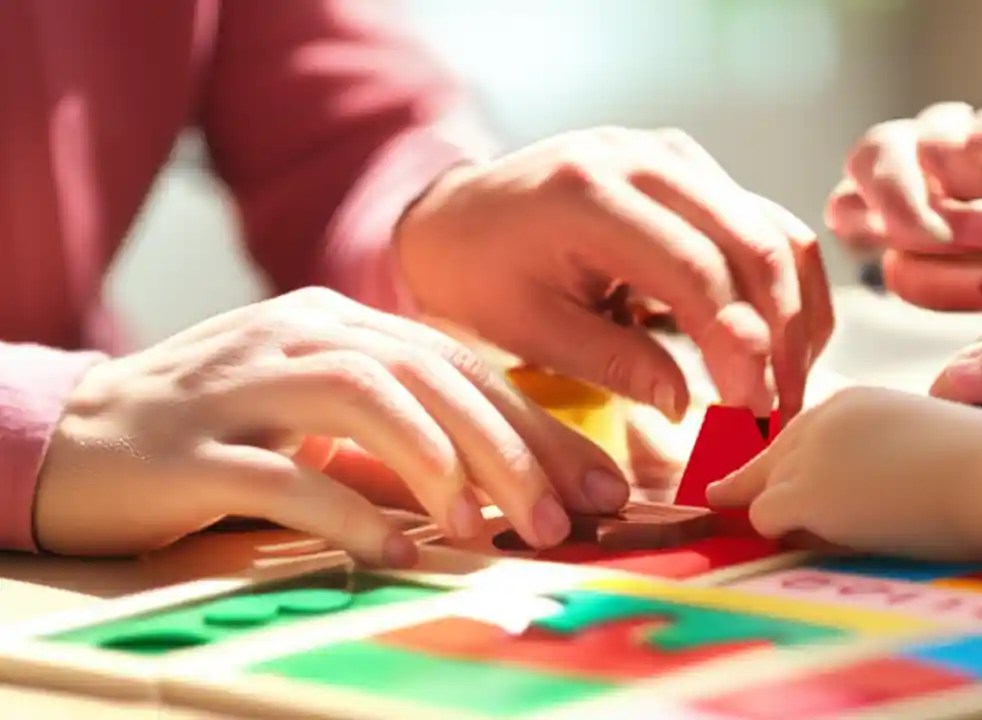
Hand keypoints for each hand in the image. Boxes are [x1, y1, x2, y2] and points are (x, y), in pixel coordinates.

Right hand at [35, 288, 627, 563]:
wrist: (81, 435)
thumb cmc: (224, 431)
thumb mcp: (324, 417)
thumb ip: (405, 437)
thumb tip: (512, 487)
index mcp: (341, 321)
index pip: (462, 367)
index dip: (539, 427)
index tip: (601, 484)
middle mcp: (299, 331)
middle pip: (428, 375)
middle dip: (509, 449)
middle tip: (564, 518)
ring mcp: (243, 380)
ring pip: (366, 399)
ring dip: (439, 464)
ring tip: (485, 530)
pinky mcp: (194, 444)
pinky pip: (284, 474)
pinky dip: (349, 510)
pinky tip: (395, 550)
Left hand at [396, 127, 834, 423]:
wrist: (454, 214)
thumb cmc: (478, 276)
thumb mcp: (531, 331)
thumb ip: (615, 364)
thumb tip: (690, 405)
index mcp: (592, 193)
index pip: (697, 271)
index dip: (738, 346)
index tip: (752, 412)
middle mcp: (645, 160)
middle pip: (753, 243)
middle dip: (783, 335)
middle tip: (783, 409)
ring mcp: (674, 156)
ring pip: (771, 230)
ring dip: (795, 311)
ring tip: (790, 384)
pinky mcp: (690, 169)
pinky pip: (759, 222)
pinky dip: (781, 284)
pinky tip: (780, 341)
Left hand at [707, 388, 981, 559]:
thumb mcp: (923, 443)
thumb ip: (881, 457)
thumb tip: (866, 492)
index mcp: (855, 403)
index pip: (801, 434)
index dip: (784, 460)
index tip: (761, 476)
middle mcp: (822, 420)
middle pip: (769, 457)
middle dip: (745, 481)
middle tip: (716, 495)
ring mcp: (809, 455)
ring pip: (764, 491)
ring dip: (778, 516)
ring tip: (777, 538)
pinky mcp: (804, 492)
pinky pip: (765, 519)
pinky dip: (780, 535)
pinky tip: (802, 546)